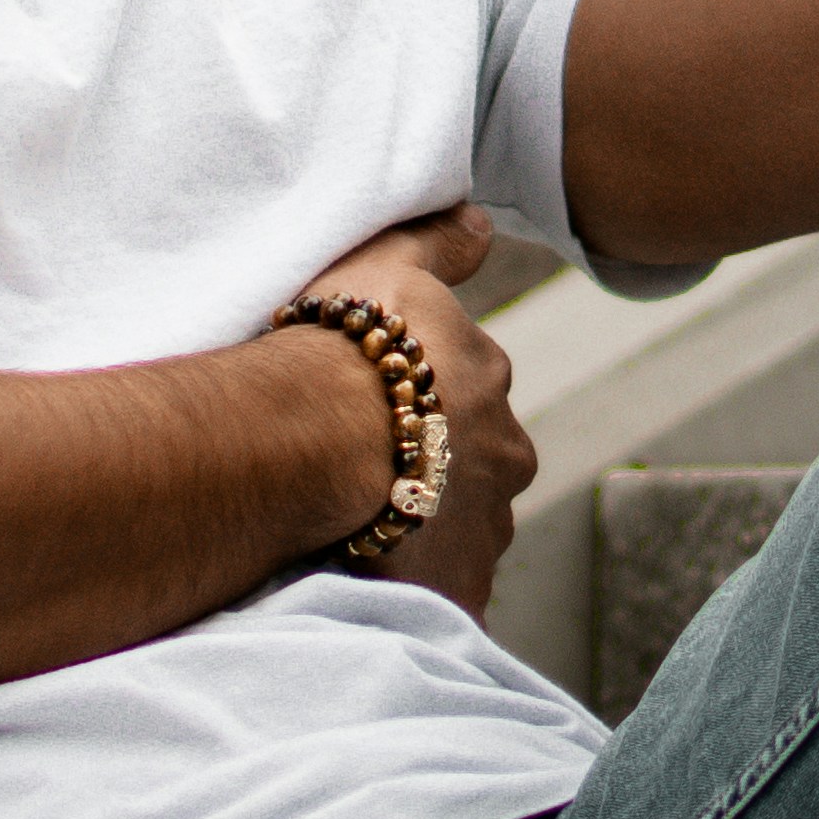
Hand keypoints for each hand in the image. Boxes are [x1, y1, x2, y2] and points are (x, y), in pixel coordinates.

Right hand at [286, 206, 532, 628]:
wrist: (314, 437)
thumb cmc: (343, 347)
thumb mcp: (387, 264)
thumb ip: (436, 244)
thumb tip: (481, 224)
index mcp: (487, 381)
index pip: (469, 392)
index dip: (425, 399)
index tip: (379, 408)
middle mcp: (504, 455)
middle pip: (476, 465)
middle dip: (436, 471)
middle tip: (368, 474)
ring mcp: (484, 527)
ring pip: (460, 530)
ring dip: (423, 530)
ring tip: (358, 532)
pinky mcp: (456, 588)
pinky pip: (442, 594)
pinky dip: (416, 592)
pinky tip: (374, 588)